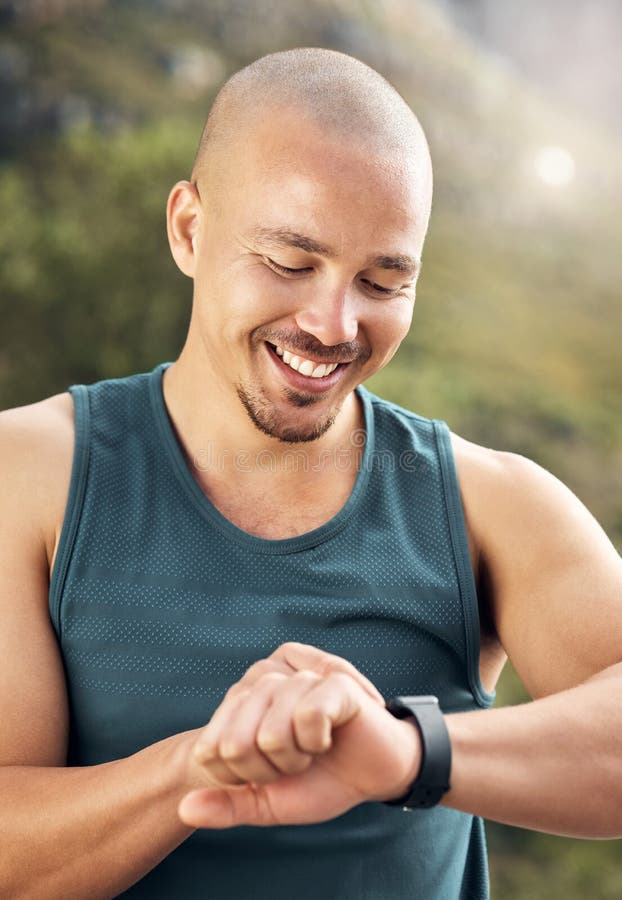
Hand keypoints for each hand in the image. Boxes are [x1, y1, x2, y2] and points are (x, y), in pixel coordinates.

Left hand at [178, 643, 420, 828]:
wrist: (375, 774)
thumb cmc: (321, 781)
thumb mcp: (269, 802)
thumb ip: (228, 804)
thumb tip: (186, 807)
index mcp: (241, 705)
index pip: (211, 751)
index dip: (243, 779)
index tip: (270, 773)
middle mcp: (263, 681)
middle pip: (237, 744)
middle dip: (271, 771)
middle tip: (297, 762)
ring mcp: (297, 676)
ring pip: (272, 733)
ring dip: (298, 758)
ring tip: (316, 748)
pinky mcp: (332, 679)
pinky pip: (307, 716)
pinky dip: (319, 741)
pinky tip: (332, 734)